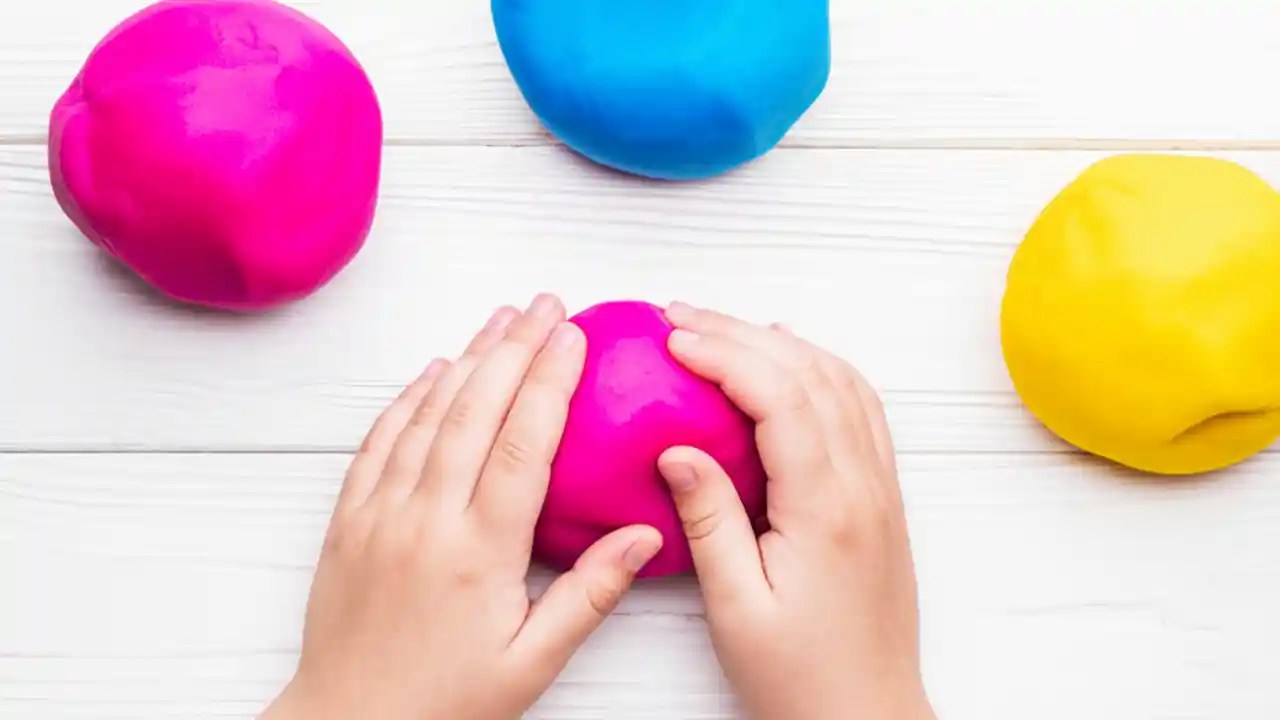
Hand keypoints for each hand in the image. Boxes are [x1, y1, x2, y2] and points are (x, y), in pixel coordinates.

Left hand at [262, 295, 662, 719]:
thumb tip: (642, 536)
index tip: (573, 337)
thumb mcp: (531, 662)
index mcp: (478, 552)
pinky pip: (379, 442)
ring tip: (501, 321)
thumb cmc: (442, 704)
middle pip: (476, 411)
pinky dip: (409, 399)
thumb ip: (589, 595)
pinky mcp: (349, 520)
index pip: (523, 444)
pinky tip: (434, 372)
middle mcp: (425, 519)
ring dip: (468, 360)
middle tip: (546, 305)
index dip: (550, 382)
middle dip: (516, 349)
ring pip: (428, 416)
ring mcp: (380, 513)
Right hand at [658, 304, 933, 719]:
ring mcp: (880, 488)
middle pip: (809, 375)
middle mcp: (863, 487)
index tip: (671, 338)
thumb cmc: (801, 678)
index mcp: (827, 510)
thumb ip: (709, 521)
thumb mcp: (737, 608)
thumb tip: (676, 449)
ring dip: (781, 343)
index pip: (780, 398)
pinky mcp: (881, 498)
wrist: (868, 716)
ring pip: (841, 382)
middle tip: (680, 316)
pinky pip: (860, 409)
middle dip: (741, 333)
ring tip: (721, 328)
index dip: (724, 355)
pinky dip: (820, 370)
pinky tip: (789, 364)